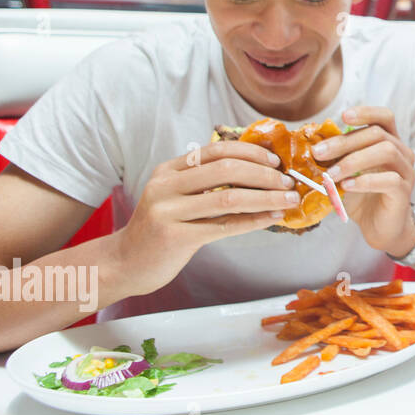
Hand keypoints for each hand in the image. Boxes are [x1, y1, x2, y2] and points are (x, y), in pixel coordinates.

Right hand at [117, 140, 300, 296]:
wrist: (125, 264)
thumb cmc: (161, 229)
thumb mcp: (176, 197)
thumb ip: (206, 183)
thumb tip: (259, 173)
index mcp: (169, 170)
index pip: (217, 150)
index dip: (251, 153)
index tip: (275, 162)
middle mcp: (166, 186)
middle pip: (227, 170)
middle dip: (265, 176)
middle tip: (289, 183)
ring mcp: (168, 211)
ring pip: (230, 198)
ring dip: (267, 198)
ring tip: (289, 200)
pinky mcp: (175, 237)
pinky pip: (225, 226)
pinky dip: (254, 220)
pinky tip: (272, 218)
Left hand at [312, 106, 414, 254]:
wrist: (381, 228)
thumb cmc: (362, 197)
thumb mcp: (345, 173)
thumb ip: (335, 159)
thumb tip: (308, 145)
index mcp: (390, 142)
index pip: (385, 117)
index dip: (366, 112)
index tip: (343, 117)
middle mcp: (402, 153)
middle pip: (378, 134)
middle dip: (345, 141)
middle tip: (318, 153)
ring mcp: (406, 171)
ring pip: (386, 151)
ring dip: (354, 160)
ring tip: (332, 174)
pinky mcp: (404, 191)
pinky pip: (389, 179)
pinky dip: (365, 181)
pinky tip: (347, 187)